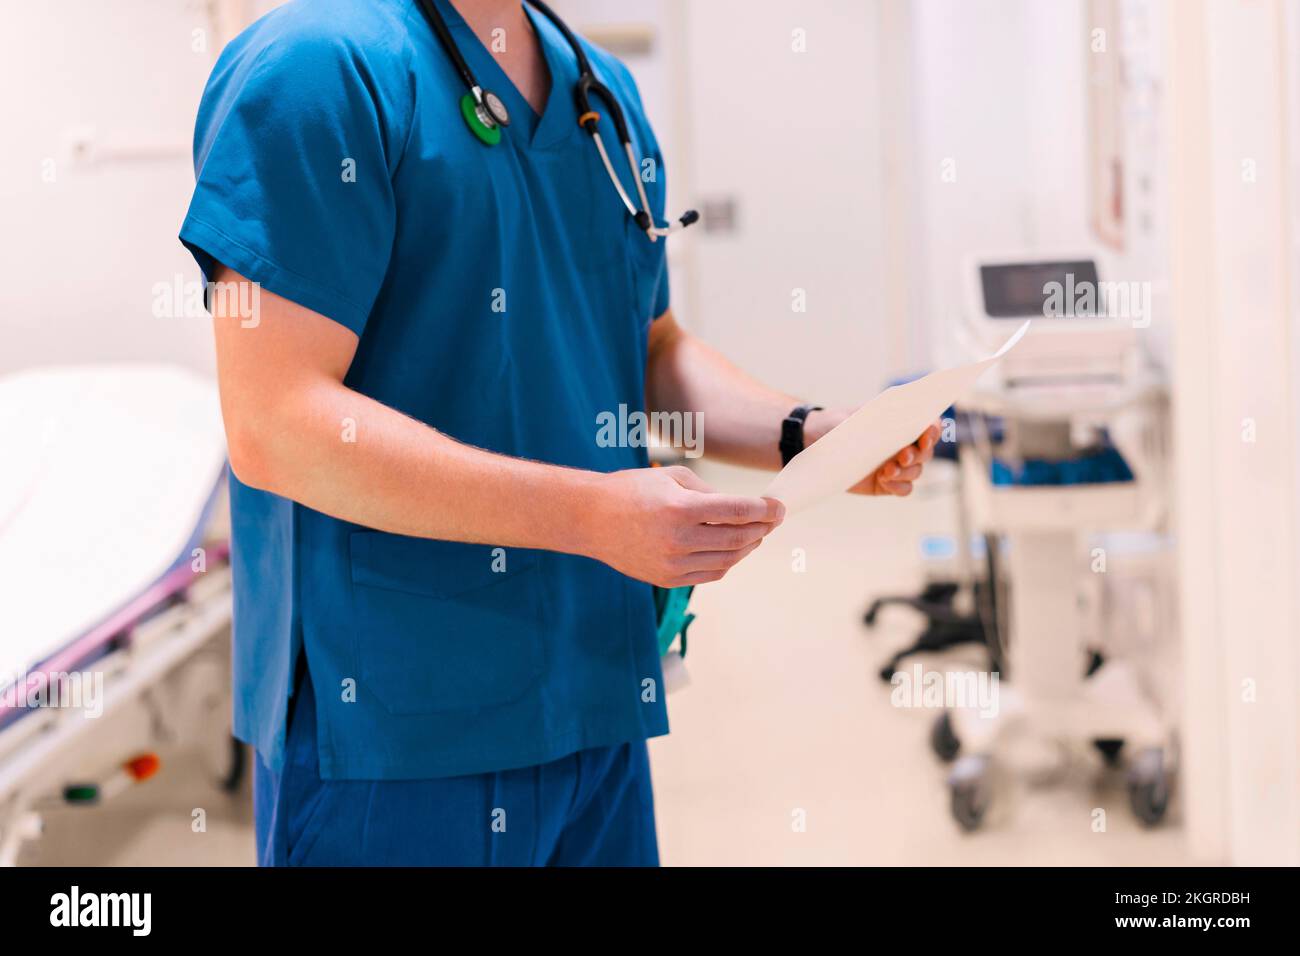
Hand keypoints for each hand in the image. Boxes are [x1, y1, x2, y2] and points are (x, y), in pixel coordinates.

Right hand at [583, 466, 784, 587]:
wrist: (590, 519)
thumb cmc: (631, 490)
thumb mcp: (672, 477)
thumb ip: (709, 493)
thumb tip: (742, 507)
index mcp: (680, 508)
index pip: (737, 511)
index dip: (764, 510)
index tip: (779, 508)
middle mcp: (677, 539)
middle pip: (737, 539)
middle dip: (761, 529)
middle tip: (772, 520)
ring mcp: (672, 564)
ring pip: (727, 560)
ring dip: (747, 547)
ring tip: (755, 535)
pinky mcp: (666, 579)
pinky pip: (710, 574)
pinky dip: (728, 562)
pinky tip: (733, 549)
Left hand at [805, 411, 941, 497]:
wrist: (815, 442)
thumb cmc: (837, 424)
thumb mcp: (851, 418)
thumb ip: (870, 423)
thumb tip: (885, 431)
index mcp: (901, 423)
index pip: (928, 425)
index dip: (932, 430)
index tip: (926, 433)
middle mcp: (904, 445)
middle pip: (926, 452)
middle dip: (918, 455)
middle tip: (902, 455)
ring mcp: (897, 465)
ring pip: (916, 472)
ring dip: (906, 472)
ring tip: (886, 470)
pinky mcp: (886, 484)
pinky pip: (904, 489)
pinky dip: (899, 487)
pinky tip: (886, 482)